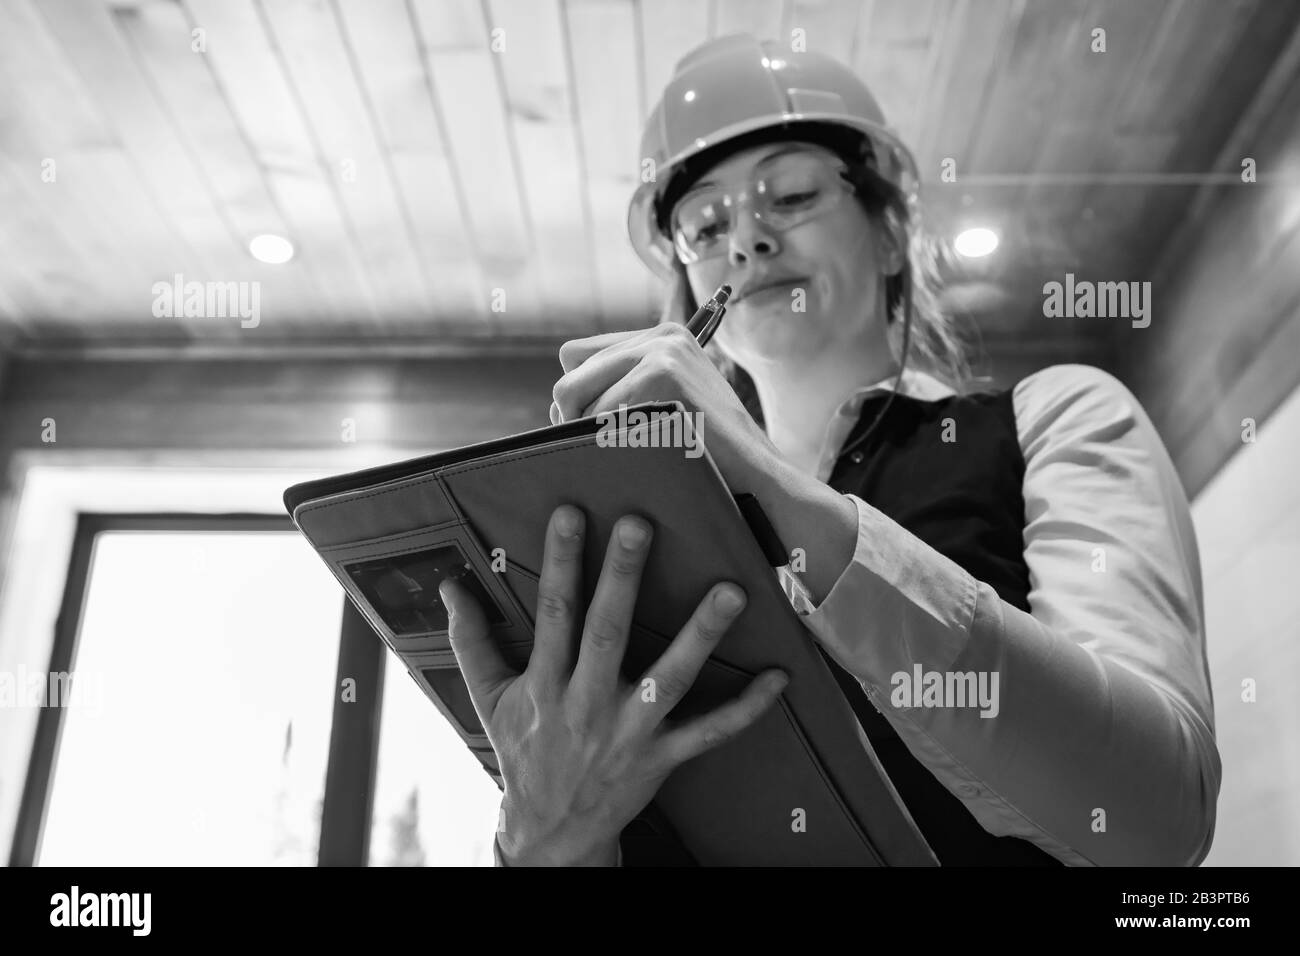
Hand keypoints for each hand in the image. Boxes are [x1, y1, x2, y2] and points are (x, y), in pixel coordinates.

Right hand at [439, 504, 788, 865]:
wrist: (550, 832)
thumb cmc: (523, 753)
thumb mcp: (487, 699)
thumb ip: (471, 640)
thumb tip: (450, 586)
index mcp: (544, 684)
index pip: (552, 613)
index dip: (560, 562)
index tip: (571, 513)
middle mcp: (586, 704)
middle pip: (606, 634)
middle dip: (622, 579)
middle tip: (640, 526)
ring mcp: (629, 732)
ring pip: (669, 679)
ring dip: (701, 635)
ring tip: (732, 591)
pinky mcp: (662, 757)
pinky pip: (709, 733)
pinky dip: (745, 709)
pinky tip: (778, 676)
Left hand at [549, 324, 784, 493]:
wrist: (760, 479)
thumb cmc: (712, 456)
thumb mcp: (672, 404)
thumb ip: (629, 387)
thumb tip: (560, 403)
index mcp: (662, 337)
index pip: (576, 356)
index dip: (576, 396)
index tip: (590, 429)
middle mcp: (661, 336)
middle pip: (568, 375)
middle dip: (571, 418)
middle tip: (597, 451)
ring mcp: (662, 353)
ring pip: (575, 395)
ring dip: (589, 434)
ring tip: (627, 456)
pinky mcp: (661, 376)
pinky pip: (596, 416)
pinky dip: (608, 445)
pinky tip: (640, 457)